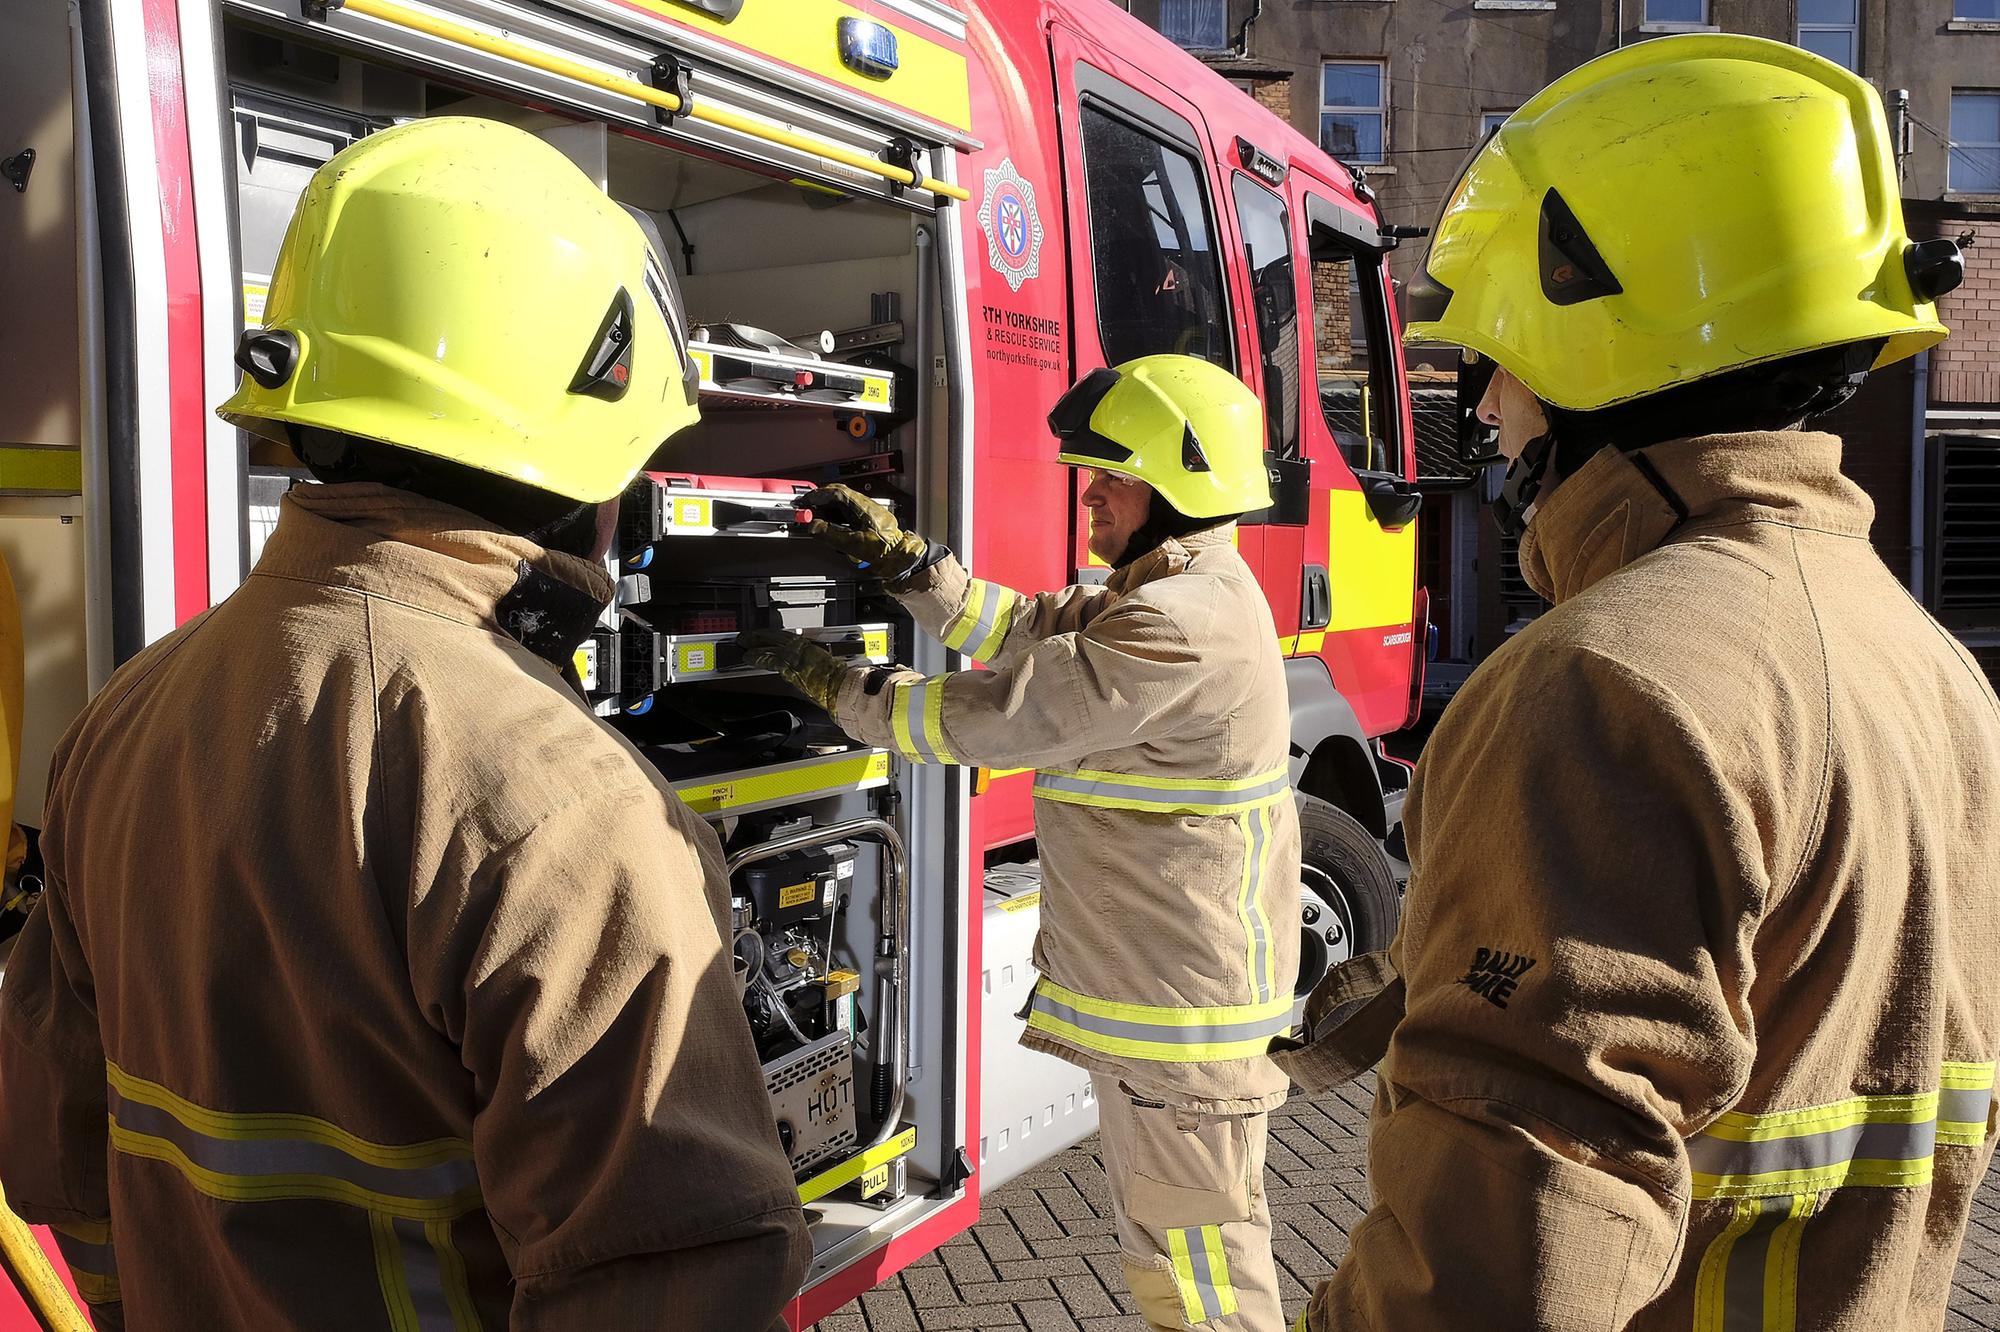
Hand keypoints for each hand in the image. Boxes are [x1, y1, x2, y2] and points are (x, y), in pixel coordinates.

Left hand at [735, 629, 849, 711]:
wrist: (840, 685)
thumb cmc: (837, 678)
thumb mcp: (826, 665)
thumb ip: (814, 663)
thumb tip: (810, 667)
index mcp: (809, 647)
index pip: (787, 637)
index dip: (773, 635)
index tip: (765, 634)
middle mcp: (800, 649)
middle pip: (776, 638)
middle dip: (760, 636)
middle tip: (747, 636)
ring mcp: (794, 656)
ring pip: (770, 645)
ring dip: (755, 643)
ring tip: (744, 643)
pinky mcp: (789, 666)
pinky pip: (770, 659)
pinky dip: (758, 657)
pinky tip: (748, 657)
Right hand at [798, 484, 929, 583]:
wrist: (900, 557)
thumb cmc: (883, 550)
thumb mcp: (852, 543)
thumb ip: (830, 534)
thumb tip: (814, 527)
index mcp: (862, 506)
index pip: (836, 492)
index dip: (819, 495)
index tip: (807, 500)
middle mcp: (866, 504)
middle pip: (840, 495)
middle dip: (822, 500)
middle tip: (809, 508)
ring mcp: (869, 510)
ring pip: (845, 502)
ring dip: (830, 507)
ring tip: (818, 517)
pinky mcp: (870, 518)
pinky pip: (850, 510)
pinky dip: (838, 514)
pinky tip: (832, 523)